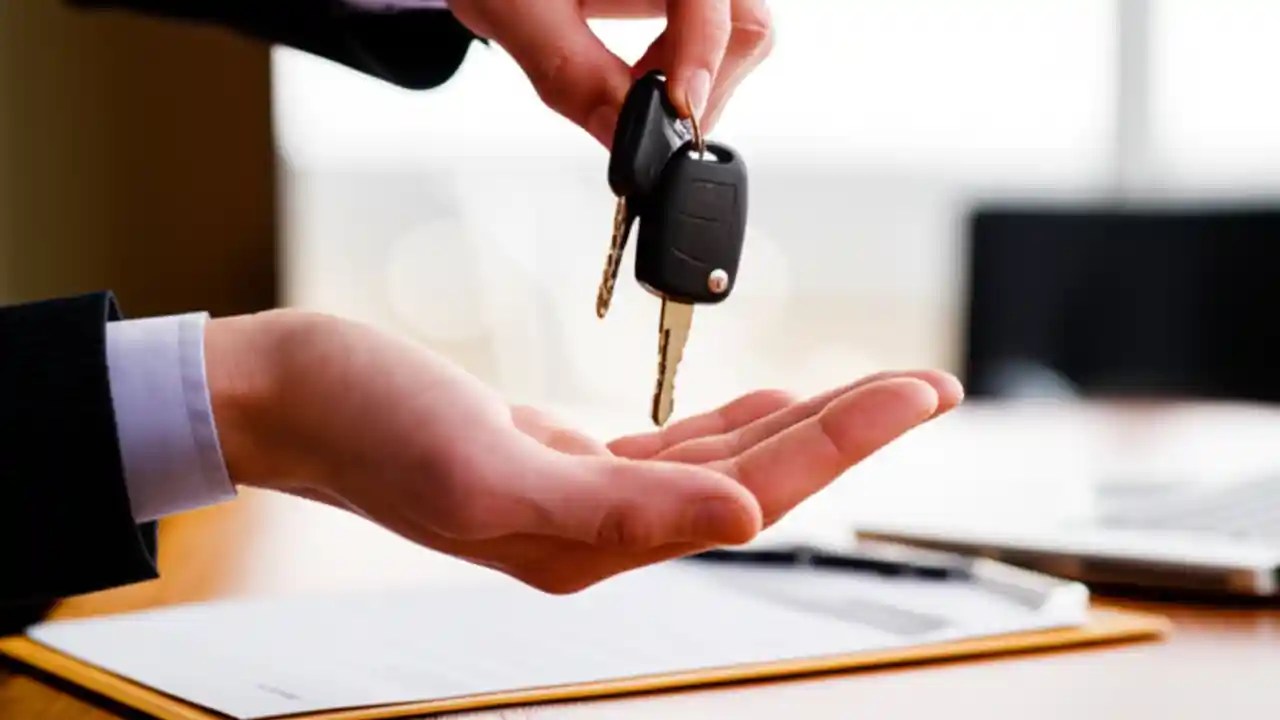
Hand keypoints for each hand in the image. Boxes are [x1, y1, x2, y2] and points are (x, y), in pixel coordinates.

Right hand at [205, 310, 961, 592]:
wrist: (296, 398)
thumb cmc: (367, 429)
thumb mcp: (485, 472)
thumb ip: (615, 509)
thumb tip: (739, 517)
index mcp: (591, 543)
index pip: (751, 491)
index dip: (842, 443)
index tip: (915, 397)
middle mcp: (599, 531)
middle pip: (755, 476)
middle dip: (847, 430)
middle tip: (927, 386)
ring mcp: (582, 496)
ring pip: (722, 460)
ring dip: (801, 423)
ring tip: (873, 392)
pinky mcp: (560, 458)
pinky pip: (670, 447)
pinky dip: (730, 422)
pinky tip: (767, 404)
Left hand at [447, 0, 773, 145]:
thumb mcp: (516, 11)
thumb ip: (571, 73)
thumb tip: (622, 135)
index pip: (713, 6)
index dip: (701, 64)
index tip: (675, 118)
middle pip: (744, 25)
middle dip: (702, 86)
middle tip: (646, 119)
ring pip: (736, 36)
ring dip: (694, 82)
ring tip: (632, 94)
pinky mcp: (680, 1)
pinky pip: (712, 35)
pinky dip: (682, 69)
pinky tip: (637, 77)